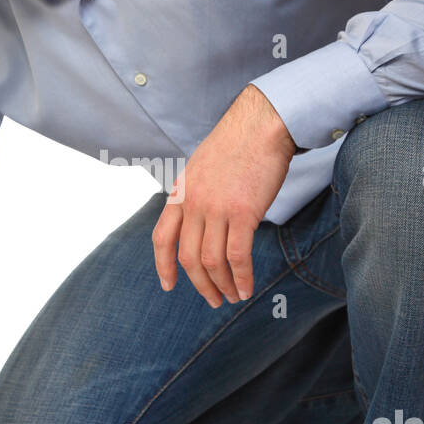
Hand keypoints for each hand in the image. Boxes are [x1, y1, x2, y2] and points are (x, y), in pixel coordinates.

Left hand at [152, 84, 297, 305]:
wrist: (262, 124)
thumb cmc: (239, 143)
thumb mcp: (202, 167)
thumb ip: (196, 194)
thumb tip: (201, 220)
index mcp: (181, 192)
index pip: (161, 237)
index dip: (163, 265)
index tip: (169, 285)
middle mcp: (193, 203)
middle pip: (188, 257)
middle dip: (201, 284)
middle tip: (214, 299)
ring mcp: (216, 208)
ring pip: (212, 260)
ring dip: (222, 285)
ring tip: (234, 297)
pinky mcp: (242, 212)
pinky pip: (238, 256)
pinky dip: (241, 277)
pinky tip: (247, 287)